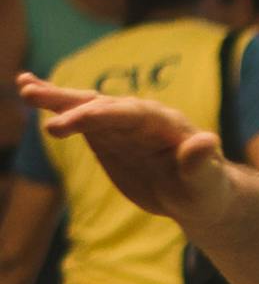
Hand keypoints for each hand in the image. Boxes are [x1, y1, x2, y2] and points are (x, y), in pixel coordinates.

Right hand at [18, 78, 231, 231]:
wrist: (199, 195)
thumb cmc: (209, 191)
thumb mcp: (209, 183)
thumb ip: (202, 164)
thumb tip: (205, 141)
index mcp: (162, 124)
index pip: (126, 114)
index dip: (97, 116)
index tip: (66, 121)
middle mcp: (137, 117)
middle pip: (100, 104)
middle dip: (68, 101)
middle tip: (31, 94)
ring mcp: (120, 125)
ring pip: (84, 107)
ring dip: (54, 97)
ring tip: (24, 87)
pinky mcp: (107, 136)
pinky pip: (78, 119)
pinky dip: (56, 107)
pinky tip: (29, 90)